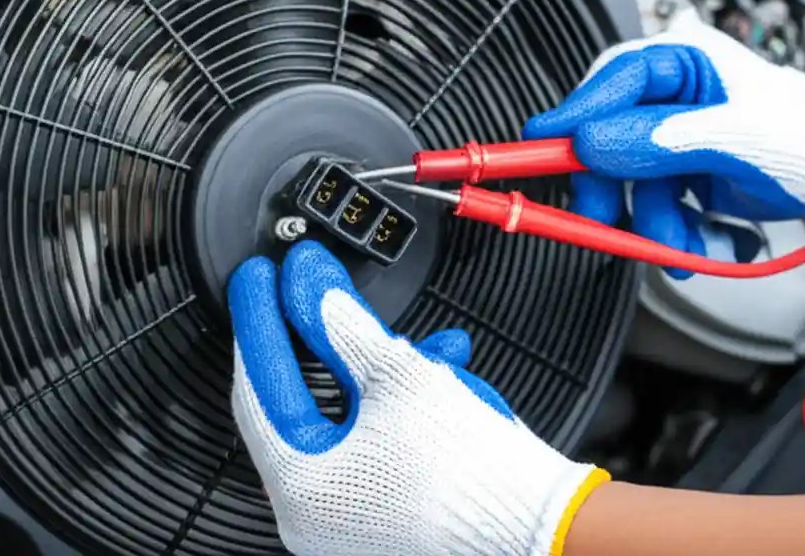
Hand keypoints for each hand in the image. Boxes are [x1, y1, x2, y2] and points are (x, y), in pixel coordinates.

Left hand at [229, 241, 607, 555]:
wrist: (545, 525)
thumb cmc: (476, 476)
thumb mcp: (397, 376)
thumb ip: (340, 323)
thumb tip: (308, 285)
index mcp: (301, 490)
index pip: (259, 386)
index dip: (259, 320)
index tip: (259, 278)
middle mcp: (315, 516)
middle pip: (296, 401)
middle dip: (315, 338)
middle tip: (305, 288)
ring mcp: (350, 520)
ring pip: (343, 418)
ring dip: (366, 365)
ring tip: (388, 328)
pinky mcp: (386, 515)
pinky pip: (373, 441)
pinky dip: (393, 402)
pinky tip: (430, 367)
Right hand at [522, 13, 804, 274]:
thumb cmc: (804, 136)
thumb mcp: (730, 140)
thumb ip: (657, 142)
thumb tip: (591, 144)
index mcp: (682, 62)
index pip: (611, 82)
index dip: (573, 113)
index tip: (538, 142)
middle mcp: (670, 95)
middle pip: (606, 136)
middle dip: (609, 185)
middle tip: (599, 216)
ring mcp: (672, 134)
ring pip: (627, 179)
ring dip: (647, 220)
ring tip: (676, 247)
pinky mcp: (677, 169)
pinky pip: (650, 201)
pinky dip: (665, 229)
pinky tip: (689, 245)